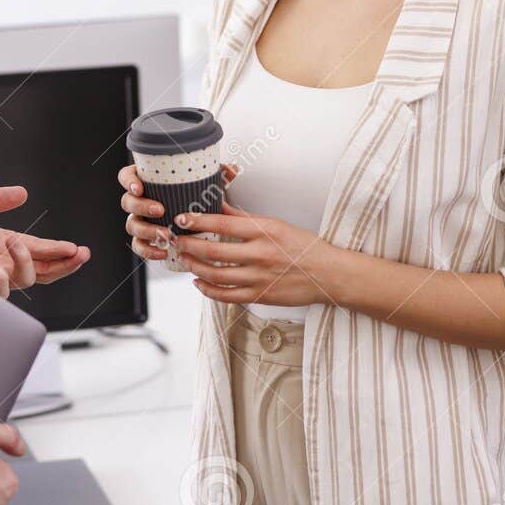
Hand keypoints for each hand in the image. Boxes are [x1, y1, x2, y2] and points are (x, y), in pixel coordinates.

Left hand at [0, 185, 88, 295]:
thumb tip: (24, 193)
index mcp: (0, 243)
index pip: (38, 250)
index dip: (60, 251)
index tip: (79, 249)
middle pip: (42, 271)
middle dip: (64, 264)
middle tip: (79, 254)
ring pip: (25, 280)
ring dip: (29, 261)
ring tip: (17, 242)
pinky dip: (0, 279)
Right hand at [119, 162, 237, 262]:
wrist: (200, 222)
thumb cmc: (196, 197)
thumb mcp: (206, 184)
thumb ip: (217, 174)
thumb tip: (234, 169)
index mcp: (147, 181)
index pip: (126, 176)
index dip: (128, 181)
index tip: (140, 187)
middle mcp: (140, 200)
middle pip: (128, 202)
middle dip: (142, 206)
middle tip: (160, 210)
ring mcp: (140, 220)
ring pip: (132, 225)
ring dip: (147, 231)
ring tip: (167, 235)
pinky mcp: (146, 239)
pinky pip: (139, 246)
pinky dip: (149, 250)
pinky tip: (163, 252)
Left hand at [167, 200, 343, 305]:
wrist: (328, 274)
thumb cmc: (304, 246)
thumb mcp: (276, 224)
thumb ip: (245, 219)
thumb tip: (219, 207)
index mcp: (264, 232)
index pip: (222, 225)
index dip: (197, 222)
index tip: (181, 219)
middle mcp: (260, 255)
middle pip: (213, 251)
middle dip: (188, 245)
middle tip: (175, 239)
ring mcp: (259, 278)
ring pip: (215, 274)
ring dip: (194, 266)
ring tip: (184, 258)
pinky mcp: (259, 296)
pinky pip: (226, 295)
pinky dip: (207, 290)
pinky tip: (199, 282)